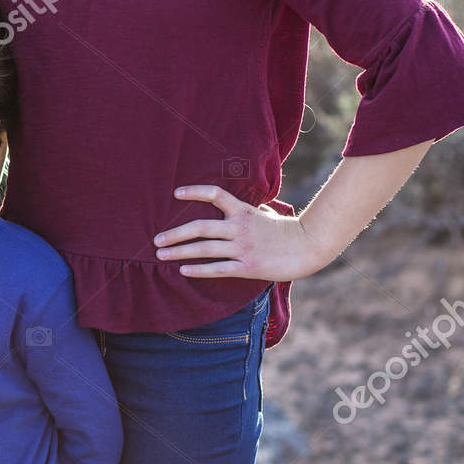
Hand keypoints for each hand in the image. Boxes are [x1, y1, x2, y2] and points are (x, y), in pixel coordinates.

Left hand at [153, 184, 332, 281]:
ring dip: (179, 252)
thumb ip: (246, 212)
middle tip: (156, 239)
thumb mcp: (264, 214)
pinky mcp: (247, 267)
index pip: (215, 194)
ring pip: (203, 249)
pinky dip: (198, 270)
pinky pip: (217, 269)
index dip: (194, 192)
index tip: (176, 193)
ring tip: (160, 254)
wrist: (308, 247)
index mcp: (243, 211)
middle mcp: (239, 228)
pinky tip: (183, 270)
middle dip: (175, 233)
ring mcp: (242, 248)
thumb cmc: (285, 231)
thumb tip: (235, 209)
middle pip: (200, 227)